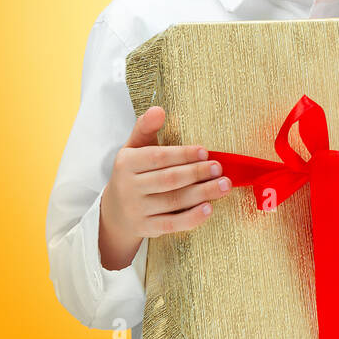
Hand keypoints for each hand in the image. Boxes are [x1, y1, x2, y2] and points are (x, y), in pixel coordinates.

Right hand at [98, 106, 230, 268]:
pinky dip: (191, 218)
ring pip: (173, 201)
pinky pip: (172, 224)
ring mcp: (137, 210)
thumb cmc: (133, 174)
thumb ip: (146, 128)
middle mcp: (128, 187)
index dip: (182, 154)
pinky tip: (209, 209)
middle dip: (196, 173)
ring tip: (224, 185)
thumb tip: (158, 110)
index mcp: (126, 163)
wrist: (115, 213)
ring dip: (202, 193)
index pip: (157, 157)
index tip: (204, 151)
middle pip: (168, 180)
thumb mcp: (134, 148)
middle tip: (219, 168)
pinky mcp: (146, 229)